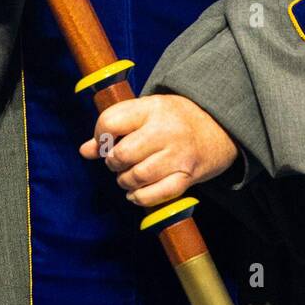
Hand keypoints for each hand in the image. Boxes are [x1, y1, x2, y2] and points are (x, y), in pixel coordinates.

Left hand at [79, 93, 239, 208]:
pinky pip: (153, 195)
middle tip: (119, 160)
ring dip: (124, 180)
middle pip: (121, 154)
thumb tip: (85, 151)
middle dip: (113, 162)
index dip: (100, 136)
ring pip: (135, 177)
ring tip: (128, 174)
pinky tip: (136, 191)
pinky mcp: (187, 177)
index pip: (110, 122)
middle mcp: (166, 130)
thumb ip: (116, 126)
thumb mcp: (147, 111)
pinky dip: (138, 197)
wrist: (220, 128)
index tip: (105, 141)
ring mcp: (178, 155)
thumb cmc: (176, 119)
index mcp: (153, 108)